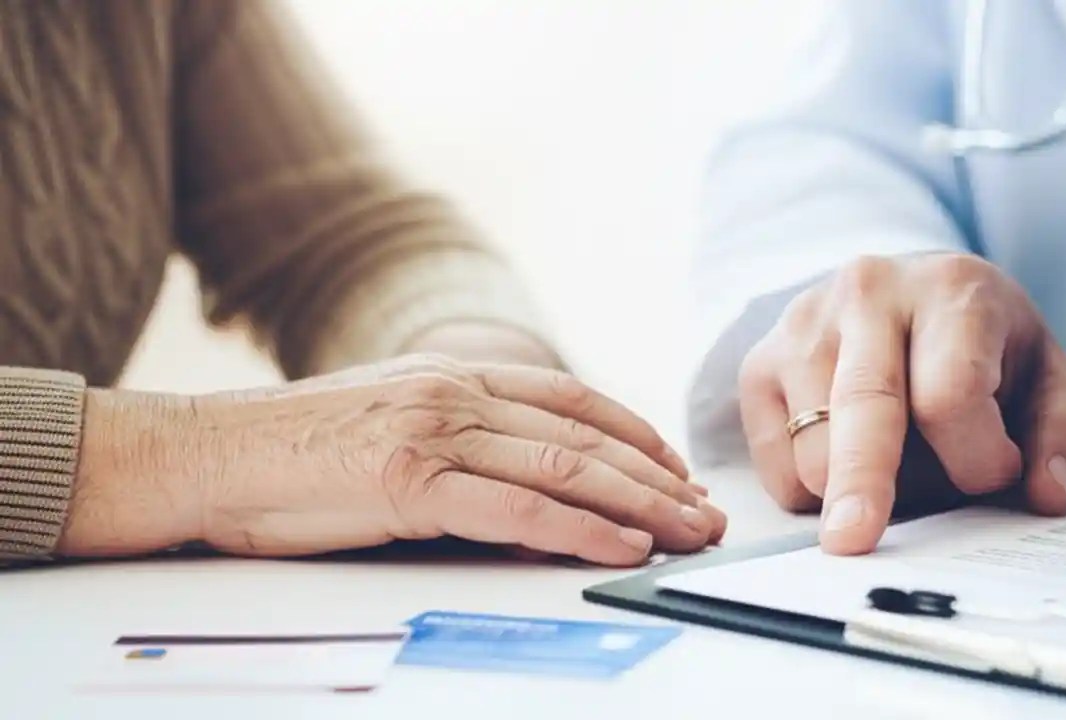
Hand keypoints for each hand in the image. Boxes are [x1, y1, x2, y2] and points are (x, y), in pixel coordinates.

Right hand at [60, 355, 723, 566]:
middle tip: (706, 512)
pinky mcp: (410, 483)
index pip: (571, 399)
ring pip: (566, 470)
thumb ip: (455, 430)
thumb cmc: (293, 449)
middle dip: (657, 478)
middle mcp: (456, 395)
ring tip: (689, 533)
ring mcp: (436, 434)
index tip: (675, 466)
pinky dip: (579, 529)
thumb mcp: (388, 415)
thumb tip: (517, 467)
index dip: (634, 432)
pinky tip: (623, 546)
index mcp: (455, 377)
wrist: (208, 453)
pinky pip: (517, 510)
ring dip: (640, 505)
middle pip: (585, 437)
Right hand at [738, 253, 1065, 554]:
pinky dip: (814, 491)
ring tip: (898, 463)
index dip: (975, 456)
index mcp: (949, 289)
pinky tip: (847, 456)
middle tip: (853, 541)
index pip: (950, 392)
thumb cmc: (980, 348)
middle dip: (863, 482)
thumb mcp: (1047, 378)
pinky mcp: (757, 365)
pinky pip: (775, 464)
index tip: (996, 476)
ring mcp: (801, 327)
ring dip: (860, 490)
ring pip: (815, 448)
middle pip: (863, 406)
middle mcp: (866, 293)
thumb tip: (1046, 495)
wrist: (904, 293)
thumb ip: (1065, 436)